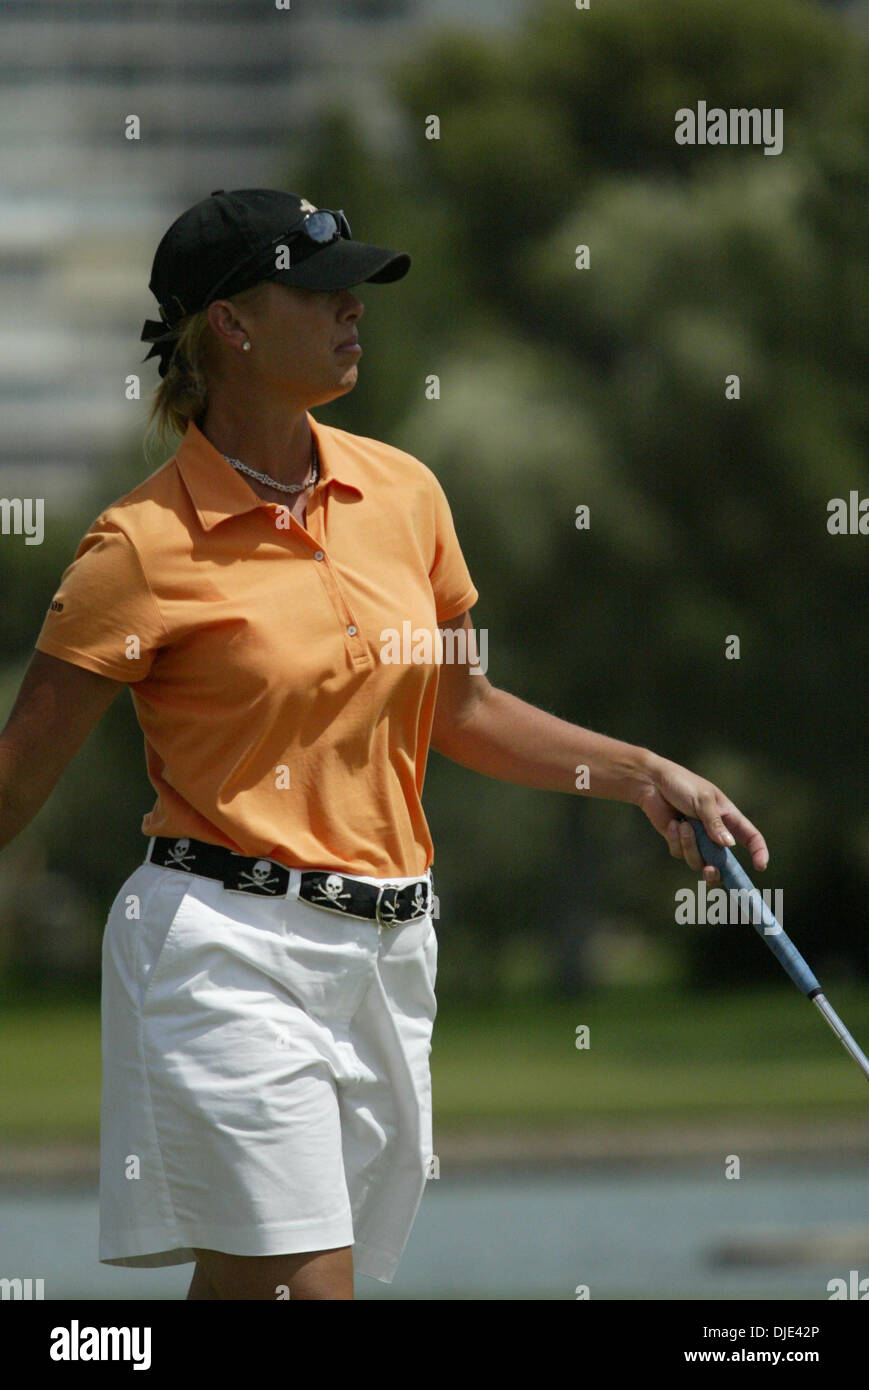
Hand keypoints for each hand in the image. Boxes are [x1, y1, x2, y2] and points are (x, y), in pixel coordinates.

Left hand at [632, 754, 768, 885]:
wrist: (652, 783)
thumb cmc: (682, 784)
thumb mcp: (703, 800)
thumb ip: (715, 823)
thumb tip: (729, 845)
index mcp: (728, 818)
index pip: (751, 838)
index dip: (759, 852)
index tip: (760, 866)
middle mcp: (715, 832)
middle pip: (723, 863)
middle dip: (716, 871)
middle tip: (709, 870)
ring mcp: (697, 839)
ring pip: (698, 861)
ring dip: (690, 847)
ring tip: (683, 826)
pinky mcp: (679, 842)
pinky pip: (680, 854)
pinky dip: (676, 841)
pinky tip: (673, 823)